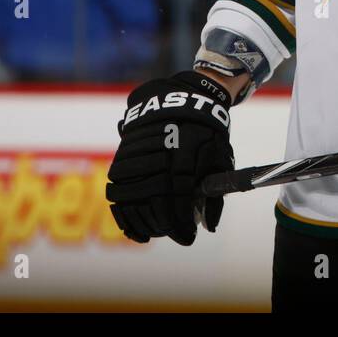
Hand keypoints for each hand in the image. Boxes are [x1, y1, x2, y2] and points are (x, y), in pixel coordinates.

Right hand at [105, 71, 234, 245]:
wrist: (179, 98)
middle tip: (170, 234)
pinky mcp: (123, 155)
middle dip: (162, 226)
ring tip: (152, 233)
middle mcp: (159, 157)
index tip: (187, 238)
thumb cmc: (206, 131)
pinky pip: (117, 189)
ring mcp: (138, 155)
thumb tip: (209, 226)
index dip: (180, 226)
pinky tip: (131, 222)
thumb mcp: (220, 156)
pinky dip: (122, 210)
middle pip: (154, 204)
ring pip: (132, 199)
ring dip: (141, 221)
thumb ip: (215, 192)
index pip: (178, 202)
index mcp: (186, 158)